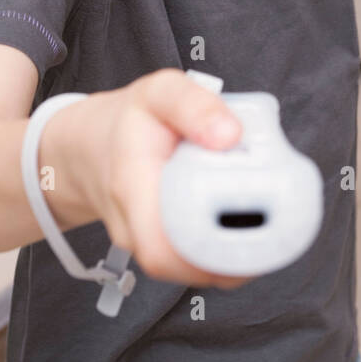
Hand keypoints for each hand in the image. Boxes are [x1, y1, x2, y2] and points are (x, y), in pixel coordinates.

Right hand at [74, 69, 253, 290]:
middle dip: (231, 259)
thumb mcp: (159, 92)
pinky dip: (217, 251)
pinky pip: (188, 260)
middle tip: (270, 230)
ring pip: (188, 269)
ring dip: (227, 258)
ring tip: (262, 228)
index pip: (163, 248)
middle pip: (183, 267)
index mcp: (132, 188)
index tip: (250, 232)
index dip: (209, 254)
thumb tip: (230, 135)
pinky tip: (242, 232)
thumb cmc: (129, 119)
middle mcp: (133, 227)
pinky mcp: (156, 246)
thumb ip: (193, 104)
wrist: (90, 145)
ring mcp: (143, 243)